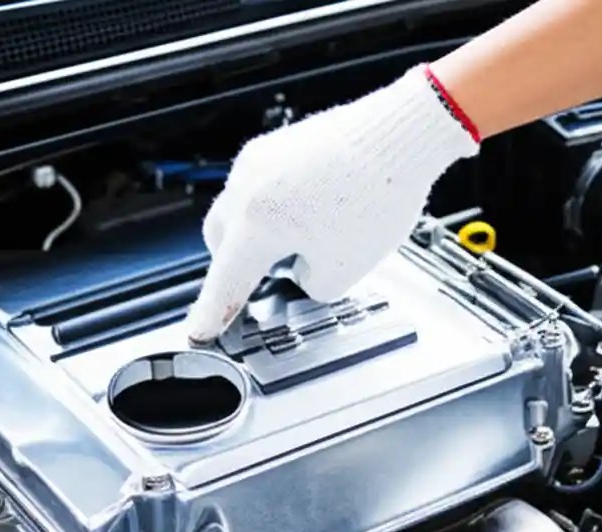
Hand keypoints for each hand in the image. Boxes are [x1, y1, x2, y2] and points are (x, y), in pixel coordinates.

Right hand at [185, 65, 480, 342]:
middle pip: (221, 241)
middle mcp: (247, 188)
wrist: (403, 132)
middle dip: (237, 265)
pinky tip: (315, 210)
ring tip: (307, 239)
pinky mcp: (277, 144)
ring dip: (259, 233)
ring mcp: (259, 160)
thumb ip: (312, 284)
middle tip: (264, 281)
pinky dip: (276, 206)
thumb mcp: (345, 269)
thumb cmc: (379, 192)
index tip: (198, 330)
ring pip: (240, 210)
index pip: (225, 282)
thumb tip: (303, 272)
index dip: (212, 313)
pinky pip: (261, 185)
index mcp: (256, 225)